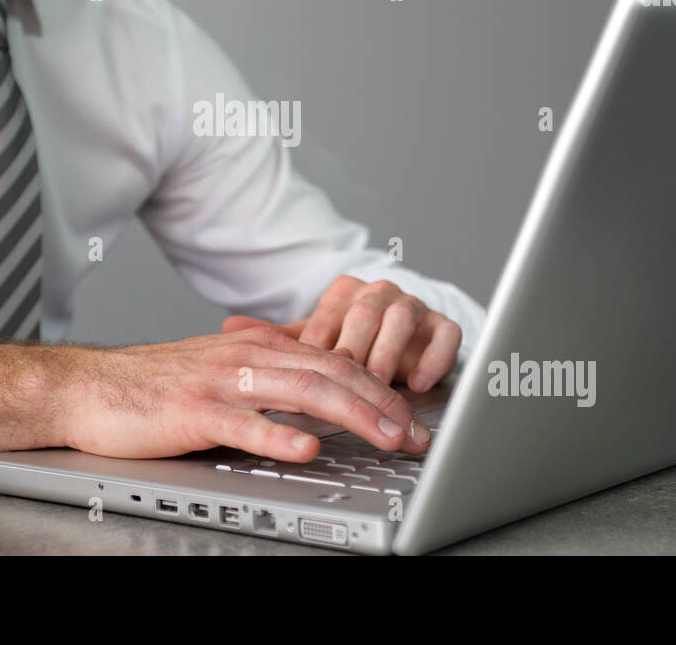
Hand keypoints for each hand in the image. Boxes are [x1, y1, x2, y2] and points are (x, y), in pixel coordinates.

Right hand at [57, 326, 434, 462]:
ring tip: (386, 436)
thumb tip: (317, 379)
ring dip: (353, 415)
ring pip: (302, 392)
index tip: (410, 415)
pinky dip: (281, 436)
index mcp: (258, 347)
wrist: (89, 387)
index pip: (333, 361)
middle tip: (415, 432)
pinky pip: (245, 424)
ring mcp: (222, 383)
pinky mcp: (194, 411)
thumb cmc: (154, 384)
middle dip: (382, 402)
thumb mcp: (222, 367)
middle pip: (330, 373)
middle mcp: (247, 357)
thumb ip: (268, 371)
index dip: (379, 387)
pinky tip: (309, 449)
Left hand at [222, 275, 461, 390]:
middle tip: (344, 383)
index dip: (320, 340)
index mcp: (347, 292)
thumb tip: (229, 325)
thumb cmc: (349, 349)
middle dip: (356, 349)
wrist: (398, 349)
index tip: (308, 369)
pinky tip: (419, 381)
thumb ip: (275, 336)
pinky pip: (445, 335)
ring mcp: (415, 307)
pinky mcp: (444, 326)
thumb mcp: (312, 343)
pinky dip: (434, 358)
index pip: (331, 311)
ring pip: (403, 321)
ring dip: (390, 354)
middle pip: (366, 314)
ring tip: (378, 384)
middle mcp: (381, 293)